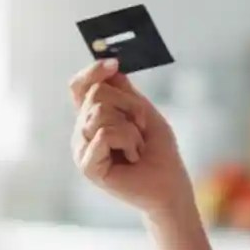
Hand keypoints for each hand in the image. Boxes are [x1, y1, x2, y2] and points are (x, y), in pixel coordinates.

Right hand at [69, 60, 191, 216]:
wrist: (170, 185)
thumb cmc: (159, 152)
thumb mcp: (144, 112)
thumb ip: (125, 92)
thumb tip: (110, 66)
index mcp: (93, 117)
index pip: (79, 86)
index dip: (93, 72)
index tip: (113, 64)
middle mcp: (83, 131)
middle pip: (95, 94)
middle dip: (128, 104)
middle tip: (141, 126)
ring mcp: (82, 148)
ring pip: (99, 112)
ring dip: (130, 126)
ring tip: (136, 146)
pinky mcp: (87, 166)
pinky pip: (105, 134)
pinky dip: (128, 141)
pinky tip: (132, 156)